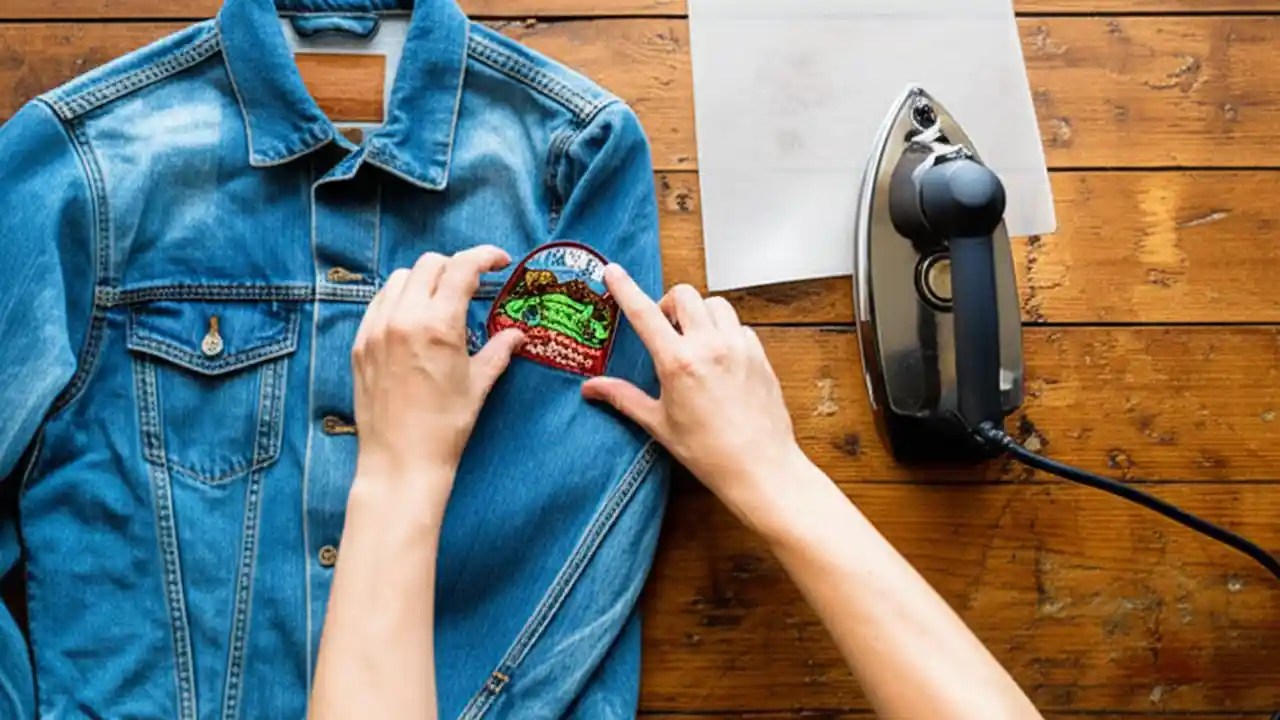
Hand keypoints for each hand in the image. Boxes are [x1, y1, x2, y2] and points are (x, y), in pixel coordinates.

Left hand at [350, 246, 524, 523]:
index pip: (462, 268)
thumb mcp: (478, 384)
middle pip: (429, 265)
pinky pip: (378, 303)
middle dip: (455, 267)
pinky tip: (412, 318)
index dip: (485, 256)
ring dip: (424, 280)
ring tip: (440, 300)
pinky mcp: (360, 345)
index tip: (499, 261)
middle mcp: (403, 319)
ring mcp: (376, 330)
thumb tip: (517, 334)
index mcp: (438, 325)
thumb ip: (498, 351)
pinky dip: (398, 299)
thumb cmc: (445, 427)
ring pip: (400, 279)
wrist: (401, 461)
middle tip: (472, 284)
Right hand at [582, 266, 811, 528]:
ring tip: (694, 340)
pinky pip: (738, 325)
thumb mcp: (659, 424)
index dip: (625, 288)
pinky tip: (719, 357)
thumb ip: (623, 398)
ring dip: (700, 313)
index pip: (645, 314)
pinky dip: (725, 331)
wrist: (760, 467)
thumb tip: (590, 388)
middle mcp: (710, 347)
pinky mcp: (759, 354)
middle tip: (665, 328)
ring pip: (716, 304)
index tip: (613, 271)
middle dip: (669, 304)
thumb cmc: (708, 451)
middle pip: (685, 294)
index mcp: (678, 363)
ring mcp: (738, 347)